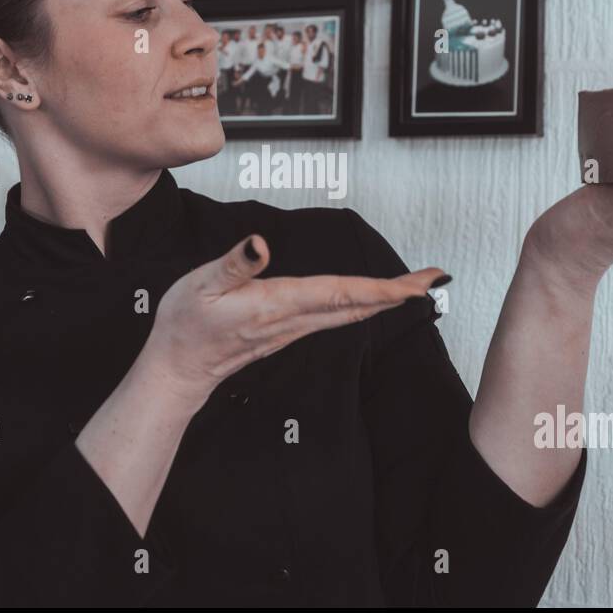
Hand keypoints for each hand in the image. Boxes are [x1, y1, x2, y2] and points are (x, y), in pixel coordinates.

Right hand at [137, 234, 445, 408]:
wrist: (177, 369)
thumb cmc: (185, 325)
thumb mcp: (201, 284)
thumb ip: (235, 263)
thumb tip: (261, 243)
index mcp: (277, 304)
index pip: (341, 293)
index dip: (382, 289)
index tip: (416, 285)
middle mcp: (293, 319)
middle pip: (357, 305)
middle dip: (399, 293)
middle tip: (435, 279)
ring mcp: (293, 329)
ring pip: (350, 312)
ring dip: (385, 299)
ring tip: (413, 286)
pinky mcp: (288, 331)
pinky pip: (335, 317)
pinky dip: (361, 306)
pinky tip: (370, 300)